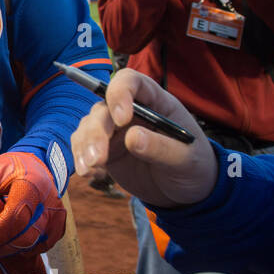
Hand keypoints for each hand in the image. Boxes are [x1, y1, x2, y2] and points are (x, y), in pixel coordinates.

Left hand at [0, 152, 64, 259]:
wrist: (38, 167)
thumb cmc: (9, 170)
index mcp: (30, 187)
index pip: (15, 218)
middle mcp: (48, 206)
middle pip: (23, 238)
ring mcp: (55, 219)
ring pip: (30, 246)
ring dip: (6, 249)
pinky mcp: (57, 230)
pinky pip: (38, 248)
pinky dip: (19, 249)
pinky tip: (6, 241)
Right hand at [71, 69, 215, 207]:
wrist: (184, 191)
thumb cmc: (192, 167)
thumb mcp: (186, 159)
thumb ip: (161, 147)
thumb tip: (132, 137)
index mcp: (155, 102)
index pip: (131, 82)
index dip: (121, 93)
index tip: (122, 120)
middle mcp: (131, 110)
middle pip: (103, 108)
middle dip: (96, 132)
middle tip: (98, 159)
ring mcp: (114, 129)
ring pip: (88, 125)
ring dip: (85, 146)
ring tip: (90, 170)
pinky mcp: (104, 147)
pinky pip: (82, 145)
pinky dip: (81, 158)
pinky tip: (91, 174)